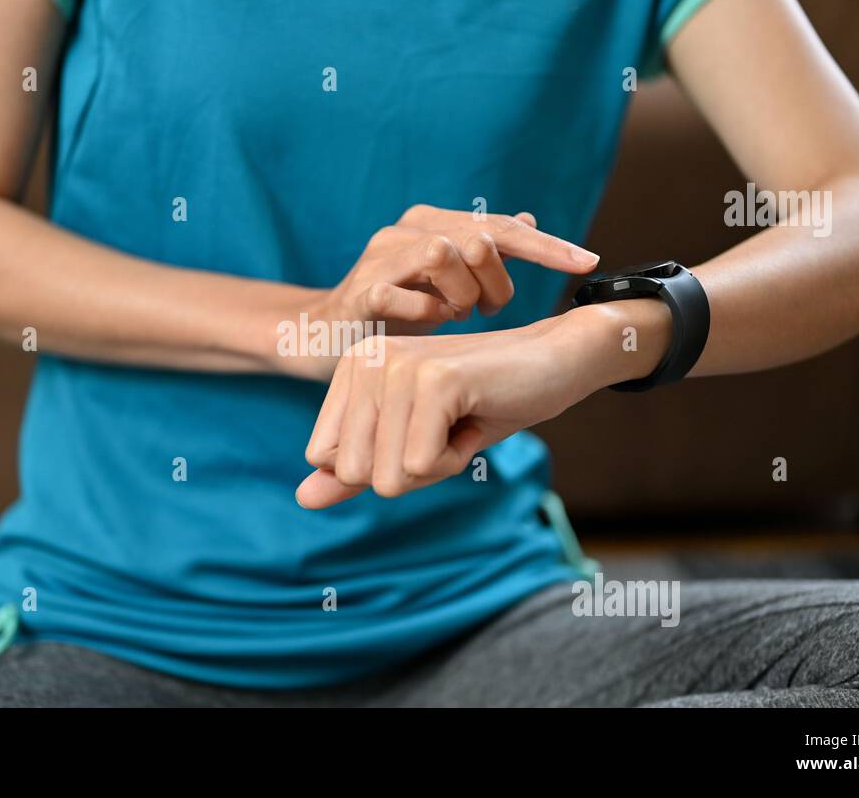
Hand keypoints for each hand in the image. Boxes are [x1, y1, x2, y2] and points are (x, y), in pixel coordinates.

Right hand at [282, 206, 599, 379]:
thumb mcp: (446, 282)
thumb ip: (486, 253)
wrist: (324, 335)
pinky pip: (407, 295)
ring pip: (443, 253)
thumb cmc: (394, 310)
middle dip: (498, 280)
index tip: (588, 263)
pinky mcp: (359, 293)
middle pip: (478, 236)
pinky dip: (429, 313)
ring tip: (455, 314)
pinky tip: (430, 325)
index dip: (548, 245)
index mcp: (432, 224)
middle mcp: (406, 232)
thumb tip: (529, 221)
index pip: (501, 226)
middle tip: (488, 310)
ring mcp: (379, 259)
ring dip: (463, 292)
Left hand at [296, 300, 671, 507]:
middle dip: (408, 469)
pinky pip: (424, 465)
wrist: (556, 359)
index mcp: (351, 369)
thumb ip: (356, 471)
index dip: (382, 464)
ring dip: (437, 465)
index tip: (421, 430)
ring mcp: (397, 367)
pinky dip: (458, 458)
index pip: (327, 459)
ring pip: (389, 476)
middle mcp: (364, 361)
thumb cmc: (484, 401)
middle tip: (444, 427)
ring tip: (460, 420)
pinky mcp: (433, 380)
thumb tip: (303, 499)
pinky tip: (476, 417)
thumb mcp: (412, 442)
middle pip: (356, 472)